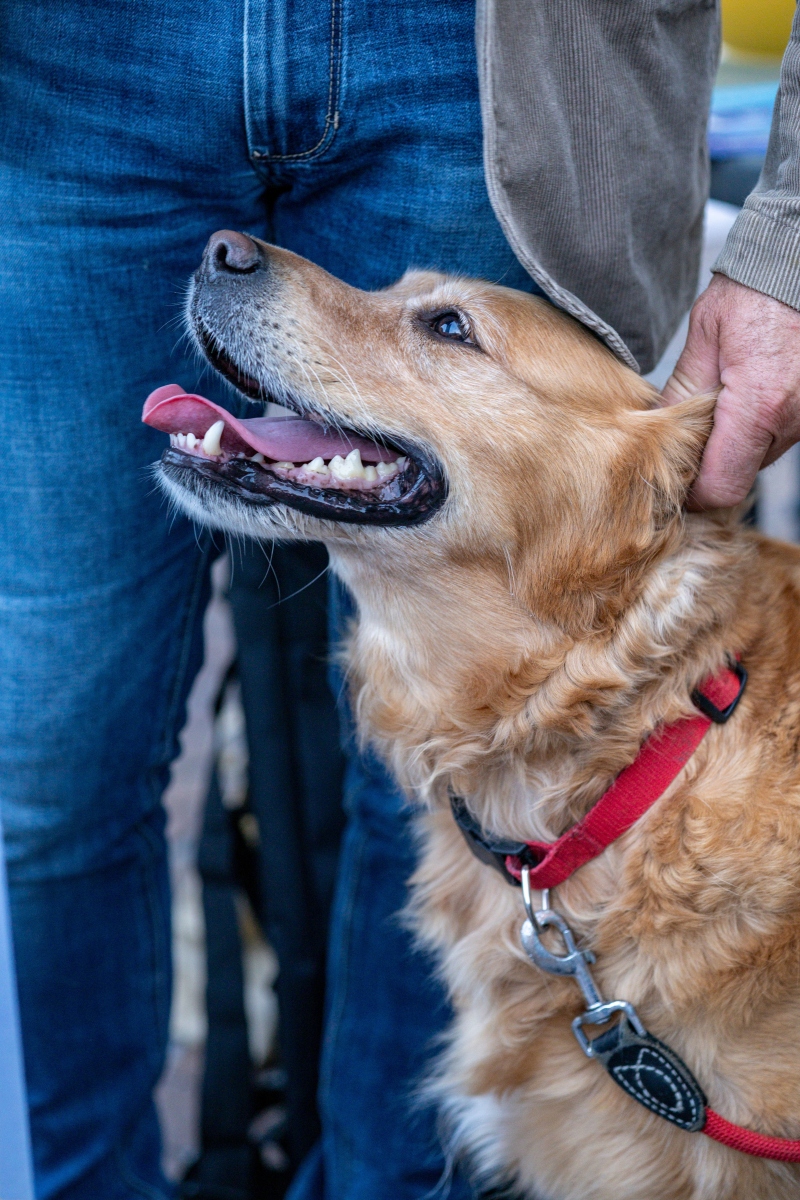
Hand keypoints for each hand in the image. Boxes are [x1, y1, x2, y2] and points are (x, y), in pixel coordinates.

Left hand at [661, 274, 799, 507]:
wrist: (796, 266)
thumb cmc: (753, 294)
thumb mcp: (703, 340)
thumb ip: (680, 394)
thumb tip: (654, 435)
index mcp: (758, 407)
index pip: (722, 487)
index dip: (693, 493)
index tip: (673, 480)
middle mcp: (791, 421)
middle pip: (738, 476)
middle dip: (709, 465)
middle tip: (684, 436)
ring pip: (758, 458)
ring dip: (733, 445)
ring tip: (717, 406)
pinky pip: (778, 437)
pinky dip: (755, 429)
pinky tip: (741, 398)